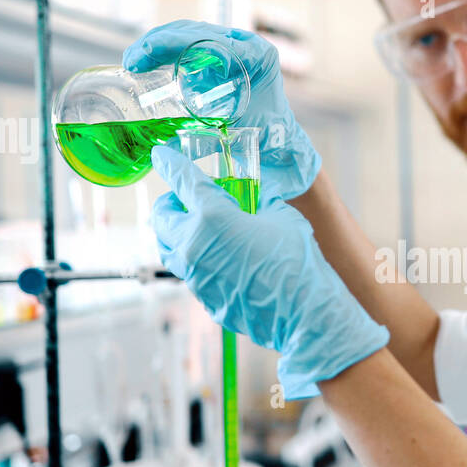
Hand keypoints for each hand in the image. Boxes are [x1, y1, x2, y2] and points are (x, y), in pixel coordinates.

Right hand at [124, 20, 321, 199]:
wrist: (282, 151)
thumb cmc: (268, 146)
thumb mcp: (238, 141)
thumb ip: (210, 147)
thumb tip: (164, 155)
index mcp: (258, 57)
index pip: (210, 40)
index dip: (173, 44)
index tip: (145, 56)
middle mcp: (247, 46)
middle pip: (196, 32)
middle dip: (159, 41)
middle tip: (132, 60)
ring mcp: (235, 49)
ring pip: (190, 35)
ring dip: (158, 44)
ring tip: (134, 61)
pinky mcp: (222, 58)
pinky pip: (191, 47)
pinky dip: (167, 52)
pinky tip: (146, 63)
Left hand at [149, 146, 387, 398]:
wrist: (305, 312)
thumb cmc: (296, 260)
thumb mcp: (279, 215)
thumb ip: (256, 201)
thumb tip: (252, 197)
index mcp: (213, 216)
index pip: (181, 180)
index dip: (170, 162)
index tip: (162, 155)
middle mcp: (194, 245)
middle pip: (162, 216)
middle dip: (170, 203)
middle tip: (187, 200)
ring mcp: (196, 276)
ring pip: (169, 247)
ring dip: (177, 233)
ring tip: (200, 229)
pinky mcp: (204, 298)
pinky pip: (190, 272)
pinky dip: (197, 259)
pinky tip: (222, 259)